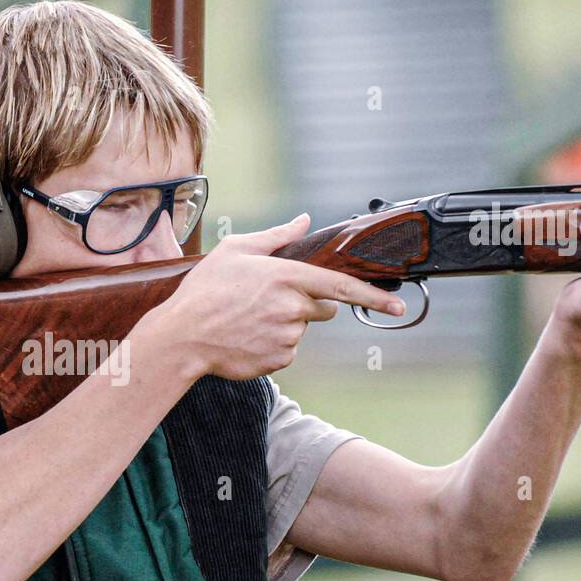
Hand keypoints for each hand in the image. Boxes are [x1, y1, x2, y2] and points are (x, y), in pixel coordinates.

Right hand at [162, 213, 404, 379]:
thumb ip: (276, 236)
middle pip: (324, 308)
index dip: (373, 296)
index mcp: (287, 277)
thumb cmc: (205, 290)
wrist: (183, 336)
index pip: (341, 285)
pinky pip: (287, 351)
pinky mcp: (278, 360)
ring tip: (248, 319)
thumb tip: (304, 220)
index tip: (398, 306)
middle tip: (269, 301)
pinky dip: (272, 345)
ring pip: (301, 330)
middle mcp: (293, 308)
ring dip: (284, 325)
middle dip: (307, 304)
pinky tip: (246, 337)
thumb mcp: (236, 250)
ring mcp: (287, 337)